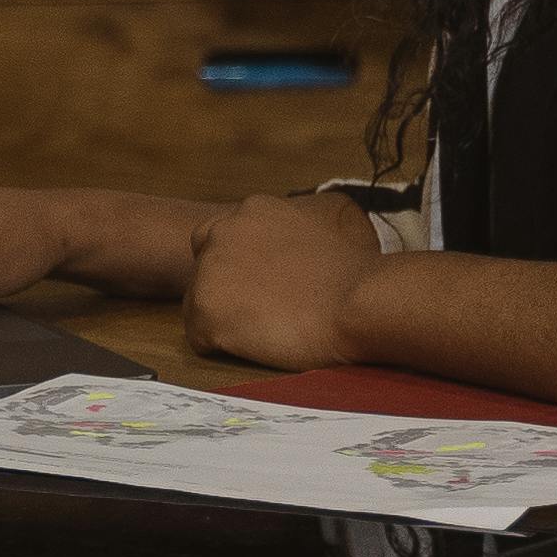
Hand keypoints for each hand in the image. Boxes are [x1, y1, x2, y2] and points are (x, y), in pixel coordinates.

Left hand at [180, 192, 383, 370]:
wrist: (358, 300)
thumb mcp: (326, 220)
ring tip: (265, 329)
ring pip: (199, 303)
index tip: (263, 283)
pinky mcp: (207, 310)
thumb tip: (297, 234)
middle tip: (262, 308)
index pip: (223, 237)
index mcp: (253, 209)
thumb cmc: (354, 271)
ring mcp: (210, 271)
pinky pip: (199, 337)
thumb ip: (296, 222)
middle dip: (226, 288)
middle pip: (204, 267)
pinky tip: (257, 344)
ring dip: (225, 318)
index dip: (240, 265)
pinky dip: (222, 346)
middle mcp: (223, 232)